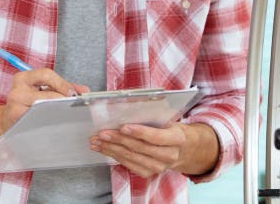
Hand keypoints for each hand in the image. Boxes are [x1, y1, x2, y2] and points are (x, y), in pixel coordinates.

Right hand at [2, 68, 89, 131]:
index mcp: (23, 78)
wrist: (8, 122)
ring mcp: (14, 108)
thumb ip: (64, 87)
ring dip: (57, 111)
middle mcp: (16, 91)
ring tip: (65, 114)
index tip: (73, 93)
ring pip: (42, 109)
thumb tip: (84, 91)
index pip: (45, 74)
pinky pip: (37, 121)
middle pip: (46, 94)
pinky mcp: (16, 122)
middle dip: (63, 100)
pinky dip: (48, 121)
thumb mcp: (43, 90)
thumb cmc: (29, 104)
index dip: (62, 83)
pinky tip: (54, 123)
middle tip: (74, 106)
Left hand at [89, 122, 218, 177]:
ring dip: (111, 149)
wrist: (183, 149)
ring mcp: (159, 167)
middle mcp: (169, 156)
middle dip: (118, 140)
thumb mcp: (170, 119)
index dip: (139, 132)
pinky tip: (103, 149)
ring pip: (131, 158)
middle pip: (140, 148)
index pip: (157, 137)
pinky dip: (114, 155)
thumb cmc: (171, 128)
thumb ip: (154, 115)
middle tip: (102, 133)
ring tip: (97, 141)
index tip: (123, 126)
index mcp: (177, 139)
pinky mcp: (148, 173)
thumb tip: (128, 106)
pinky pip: (128, 164)